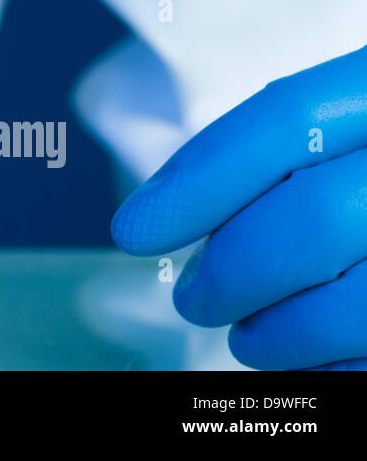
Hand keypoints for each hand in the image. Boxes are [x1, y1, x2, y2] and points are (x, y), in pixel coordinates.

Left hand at [112, 46, 366, 368]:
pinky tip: (315, 361)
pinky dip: (341, 364)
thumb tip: (160, 211)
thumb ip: (288, 148)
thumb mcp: (359, 113)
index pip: (286, 120)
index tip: (133, 228)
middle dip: (235, 269)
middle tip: (193, 298)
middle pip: (315, 216)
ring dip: (284, 334)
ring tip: (247, 340)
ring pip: (358, 303)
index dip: (199, 178)